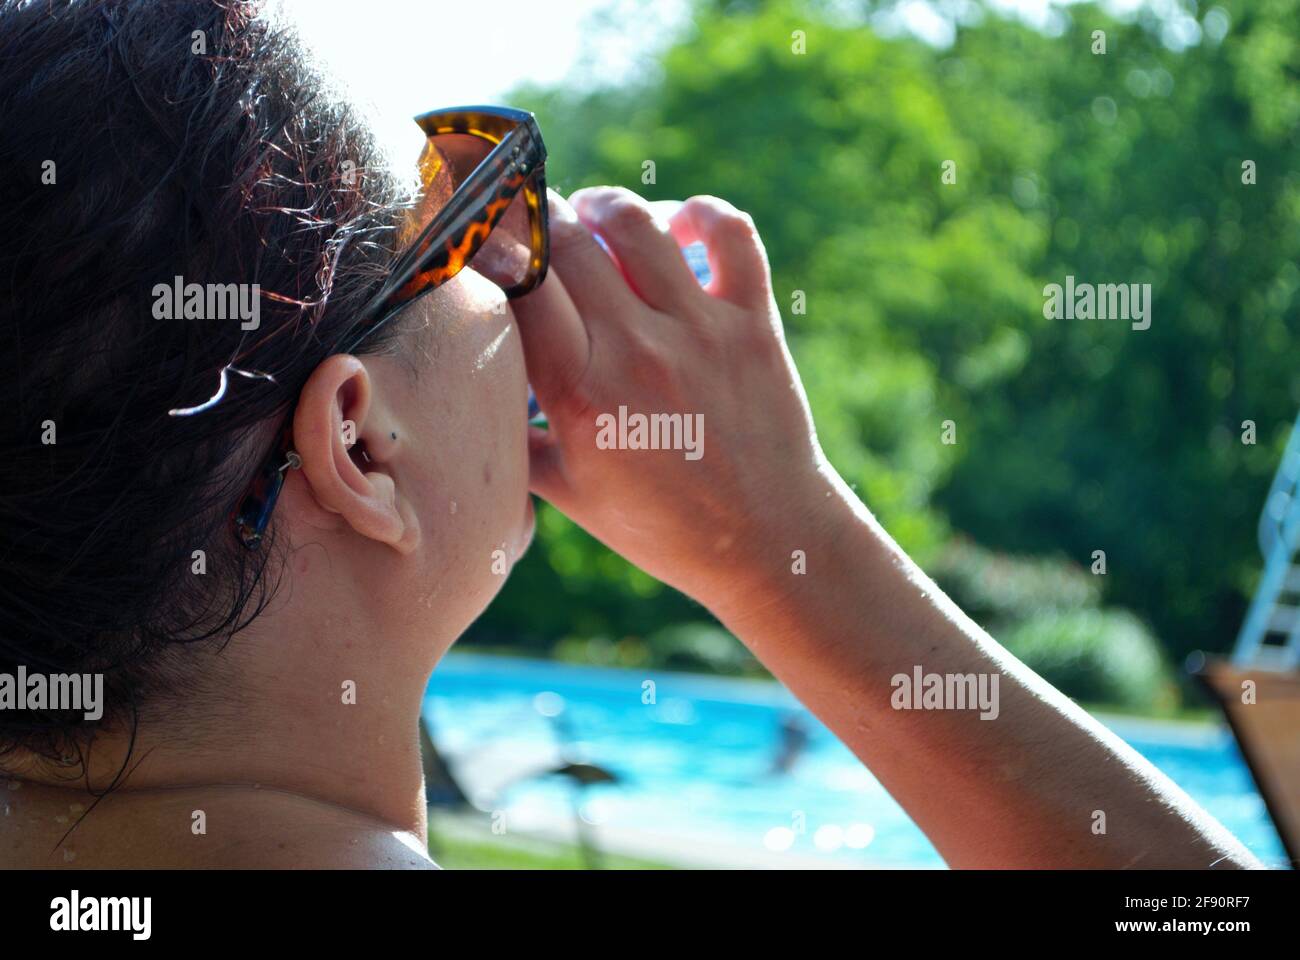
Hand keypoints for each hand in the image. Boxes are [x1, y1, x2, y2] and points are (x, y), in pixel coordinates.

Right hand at [513, 187, 833, 610]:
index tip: (479, 241)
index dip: (488, 248)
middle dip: (536, 214)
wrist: (767, 543)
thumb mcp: (570, 494)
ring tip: (591, 214)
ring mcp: (701, 332)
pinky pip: (729, 233)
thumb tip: (467, 392)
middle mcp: (637, 351)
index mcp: (581, 394)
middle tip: (529, 221)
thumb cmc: (661, 526)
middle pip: (566, 239)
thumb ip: (516, 439)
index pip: (517, 285)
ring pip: (637, 221)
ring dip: (603, 205)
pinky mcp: (753, 323)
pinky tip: (675, 227)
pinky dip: (698, 212)